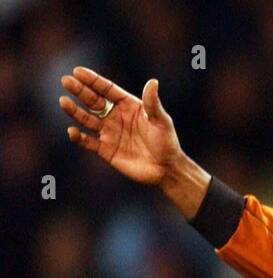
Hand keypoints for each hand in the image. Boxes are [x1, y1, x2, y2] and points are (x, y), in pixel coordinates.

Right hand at [59, 67, 180, 184]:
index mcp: (127, 105)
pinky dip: (79, 137)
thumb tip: (153, 81)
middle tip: (65, 81)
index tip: (78, 71)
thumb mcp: (161, 121)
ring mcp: (109, 133)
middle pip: (93, 101)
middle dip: (79, 91)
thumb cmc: (166, 142)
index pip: (107, 89)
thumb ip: (153, 103)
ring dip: (75, 111)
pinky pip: (88, 142)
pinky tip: (72, 131)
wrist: (167, 169)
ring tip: (63, 102)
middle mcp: (115, 117)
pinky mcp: (106, 150)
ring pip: (87, 119)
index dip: (93, 81)